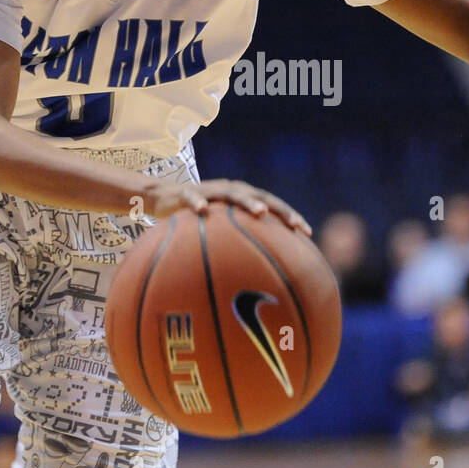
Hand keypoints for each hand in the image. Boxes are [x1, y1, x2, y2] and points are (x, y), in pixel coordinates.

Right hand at [143, 178, 310, 234]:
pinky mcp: (185, 193)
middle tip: (294, 225)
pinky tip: (202, 210)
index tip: (307, 233)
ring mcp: (209, 190)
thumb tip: (254, 277)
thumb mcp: (215, 232)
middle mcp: (230, 191)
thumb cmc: (193, 220)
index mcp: (241, 199)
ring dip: (247, 202)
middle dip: (279, 209)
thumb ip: (233, 245)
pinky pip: (191, 197)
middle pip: (260, 196)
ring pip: (232, 193)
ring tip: (261, 213)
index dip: (289, 216)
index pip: (271, 205)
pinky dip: (197, 202)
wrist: (161, 197)